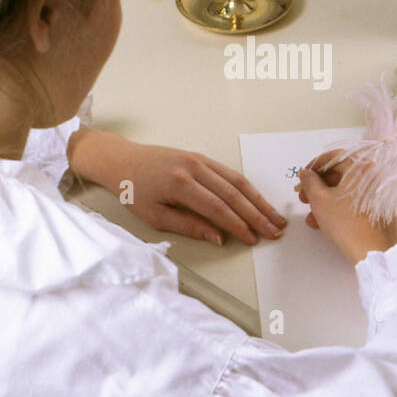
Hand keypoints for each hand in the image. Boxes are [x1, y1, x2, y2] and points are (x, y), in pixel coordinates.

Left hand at [68, 128, 285, 245]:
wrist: (121, 160)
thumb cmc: (134, 191)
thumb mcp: (155, 216)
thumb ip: (189, 226)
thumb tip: (219, 238)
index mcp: (180, 183)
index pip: (218, 208)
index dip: (238, 225)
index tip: (253, 239)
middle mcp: (193, 167)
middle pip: (233, 193)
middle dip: (256, 214)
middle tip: (274, 230)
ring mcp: (199, 159)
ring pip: (237, 180)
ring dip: (258, 200)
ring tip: (275, 217)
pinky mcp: (201, 157)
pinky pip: (229, 172)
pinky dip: (247, 188)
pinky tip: (258, 200)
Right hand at [296, 150, 396, 265]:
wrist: (372, 251)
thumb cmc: (350, 225)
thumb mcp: (320, 200)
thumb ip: (309, 182)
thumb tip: (307, 175)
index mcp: (361, 167)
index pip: (334, 157)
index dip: (314, 166)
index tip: (304, 176)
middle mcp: (373, 177)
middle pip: (340, 174)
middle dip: (318, 187)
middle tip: (305, 196)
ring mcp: (378, 194)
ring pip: (345, 191)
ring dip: (325, 201)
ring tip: (312, 216)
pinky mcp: (379, 209)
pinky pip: (354, 202)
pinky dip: (339, 208)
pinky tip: (325, 222)